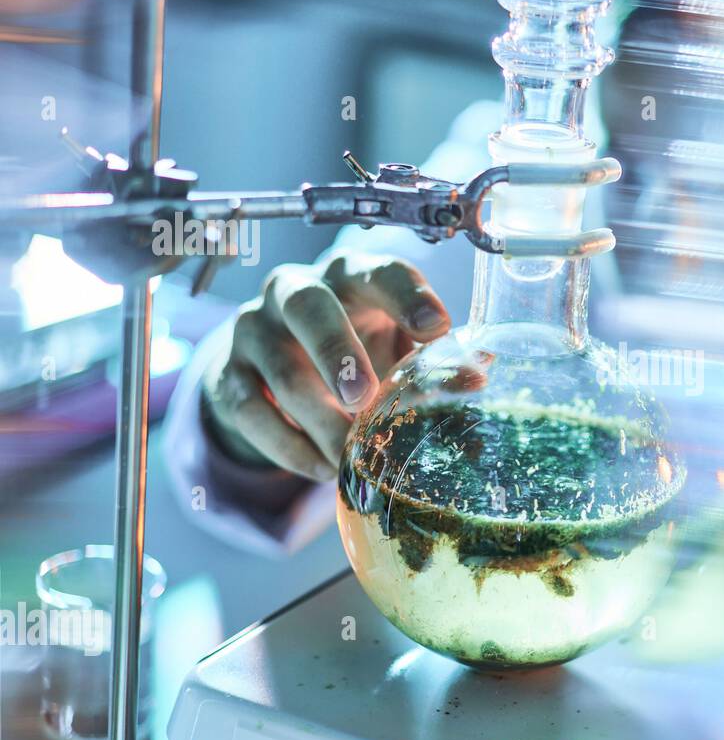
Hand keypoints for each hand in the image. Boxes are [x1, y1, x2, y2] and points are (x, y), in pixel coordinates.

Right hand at [200, 251, 449, 479]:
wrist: (279, 355)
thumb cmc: (358, 339)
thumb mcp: (397, 342)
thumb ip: (434, 360)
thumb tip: (478, 378)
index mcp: (349, 275)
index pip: (378, 272)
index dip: (408, 296)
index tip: (438, 327)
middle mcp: (294, 290)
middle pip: (307, 308)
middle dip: (337, 351)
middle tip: (364, 396)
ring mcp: (254, 330)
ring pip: (279, 370)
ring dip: (319, 418)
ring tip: (350, 452)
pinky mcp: (228, 373)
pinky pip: (249, 411)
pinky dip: (287, 445)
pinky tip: (321, 467)